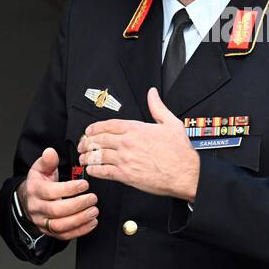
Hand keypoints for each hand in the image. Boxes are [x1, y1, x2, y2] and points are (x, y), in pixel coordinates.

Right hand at [19, 146, 97, 240]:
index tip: (85, 185)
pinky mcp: (49, 231)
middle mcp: (37, 208)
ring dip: (80, 220)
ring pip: (60, 226)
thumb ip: (48, 160)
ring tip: (94, 211)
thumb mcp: (40, 168)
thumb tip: (50, 152)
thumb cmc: (39, 183)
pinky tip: (92, 222)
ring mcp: (42, 222)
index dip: (70, 189)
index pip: (51, 192)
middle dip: (78, 205)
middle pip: (57, 211)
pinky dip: (80, 231)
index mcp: (35, 190)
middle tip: (93, 198)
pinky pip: (64, 235)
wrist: (28, 200)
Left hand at [78, 87, 199, 200]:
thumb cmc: (180, 151)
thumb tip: (152, 93)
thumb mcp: (171, 123)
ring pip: (98, 156)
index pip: (107, 125)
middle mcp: (127, 143)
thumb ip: (157, 107)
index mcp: (136, 128)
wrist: (186, 173)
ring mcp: (125, 159)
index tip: (88, 131)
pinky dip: (94, 171)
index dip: (94, 128)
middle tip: (82, 145)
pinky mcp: (125, 175)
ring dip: (87, 157)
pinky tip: (91, 170)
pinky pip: (103, 171)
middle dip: (87, 142)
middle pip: (99, 140)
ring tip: (83, 158)